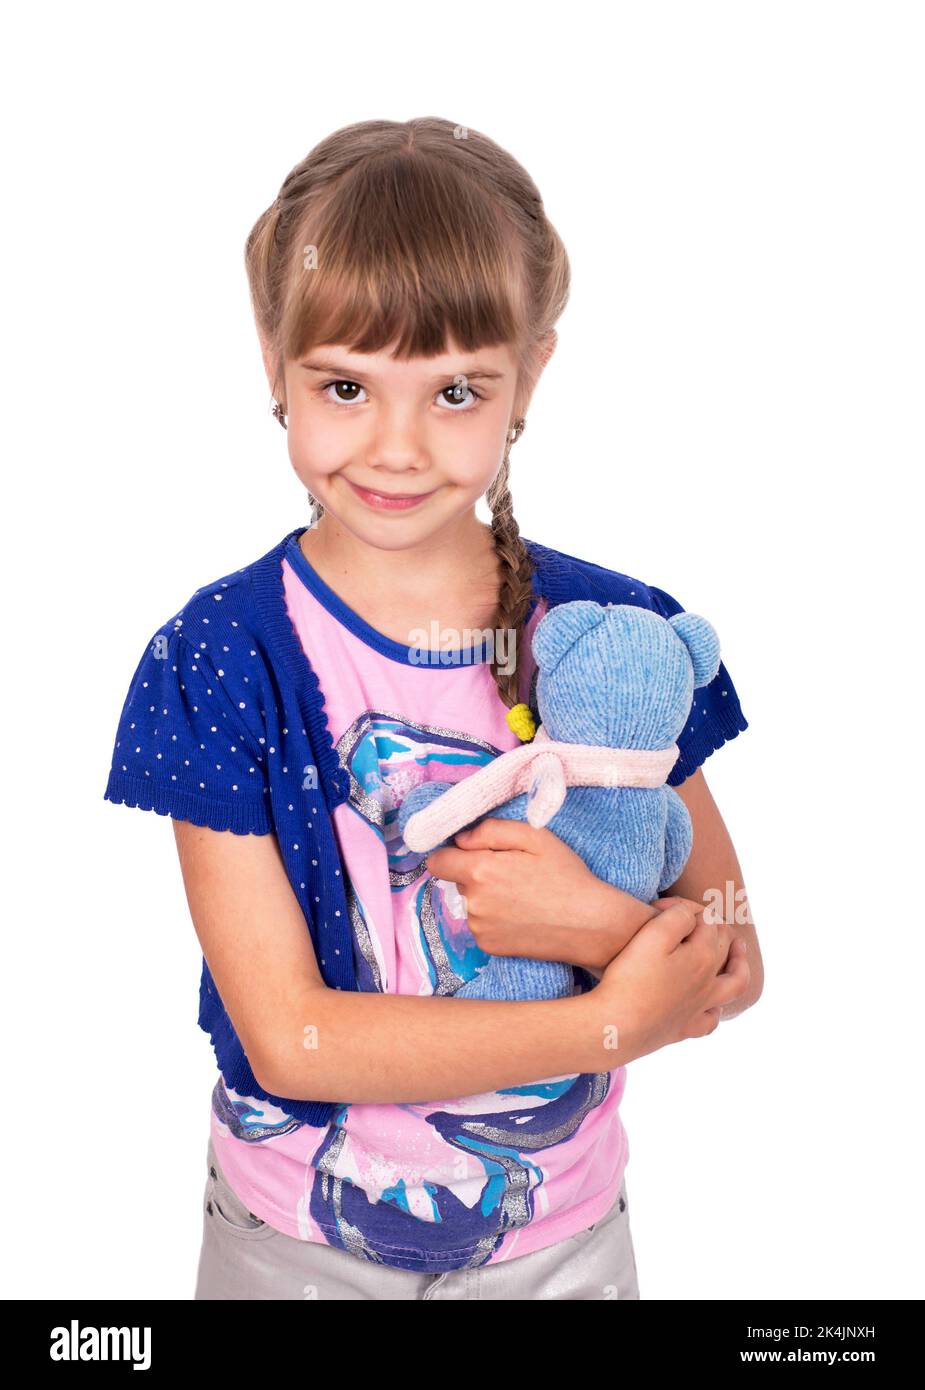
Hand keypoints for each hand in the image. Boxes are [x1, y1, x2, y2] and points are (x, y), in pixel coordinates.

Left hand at [423, 818, 619, 969]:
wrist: (589, 924)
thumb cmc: (566, 875)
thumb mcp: (535, 837)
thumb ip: (490, 831)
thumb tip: (460, 839)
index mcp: (481, 872)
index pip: (437, 862)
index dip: (451, 854)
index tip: (470, 853)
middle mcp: (473, 903)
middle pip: (457, 881)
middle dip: (476, 873)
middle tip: (512, 872)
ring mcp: (480, 929)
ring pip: (470, 903)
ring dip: (486, 897)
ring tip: (522, 895)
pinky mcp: (489, 947)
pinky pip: (480, 924)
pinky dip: (494, 918)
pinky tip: (521, 915)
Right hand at [592, 900, 750, 1062]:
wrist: (617, 1026)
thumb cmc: (631, 977)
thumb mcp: (652, 934)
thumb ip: (678, 916)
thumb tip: (692, 915)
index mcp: (703, 956)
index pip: (707, 922)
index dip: (687, 908)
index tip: (662, 906)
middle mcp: (708, 983)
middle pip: (723, 948)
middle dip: (717, 928)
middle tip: (707, 917)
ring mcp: (699, 1008)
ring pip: (733, 985)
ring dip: (738, 967)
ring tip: (737, 954)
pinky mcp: (684, 1029)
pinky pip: (710, 1021)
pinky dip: (715, 1010)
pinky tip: (710, 1006)